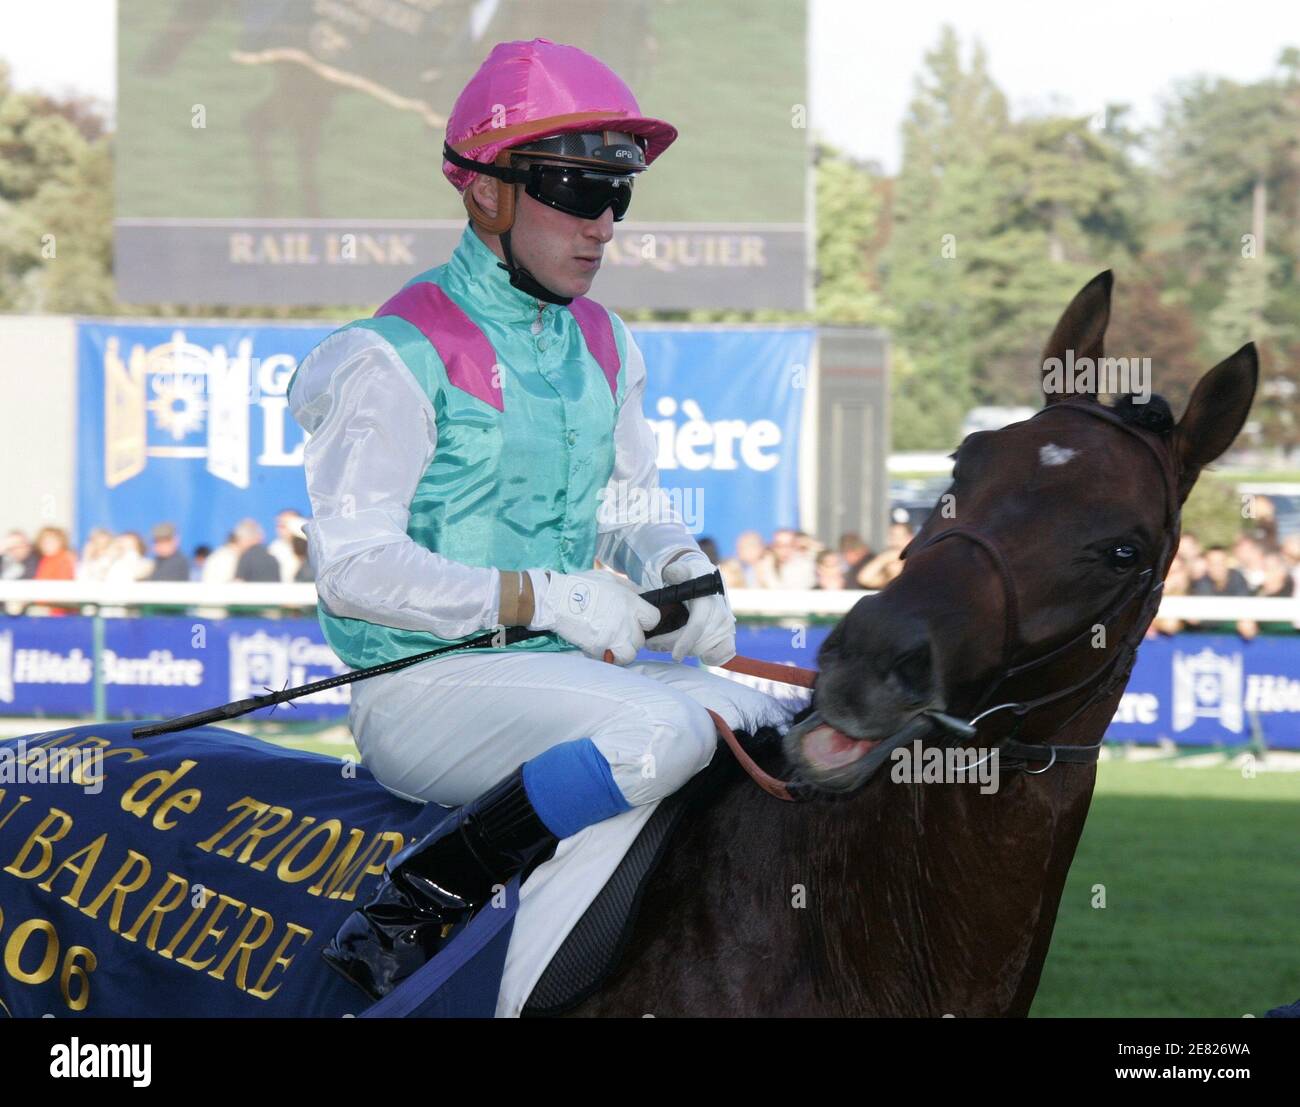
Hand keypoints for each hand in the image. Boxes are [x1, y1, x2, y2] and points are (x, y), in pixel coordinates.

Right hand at [528, 568, 659, 664]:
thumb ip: (630, 588)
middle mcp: (626, 622)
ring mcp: (614, 637)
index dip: (646, 621)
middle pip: (641, 639)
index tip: (637, 620)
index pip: (654, 619)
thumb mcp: (609, 578)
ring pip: (630, 654)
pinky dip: (607, 657)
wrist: (556, 599)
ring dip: (622, 651)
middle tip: (618, 631)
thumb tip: (644, 595)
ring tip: (611, 644)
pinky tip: (600, 648)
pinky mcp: (599, 649)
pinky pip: (610, 659)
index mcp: (631, 603)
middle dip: (631, 637)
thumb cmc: (581, 585)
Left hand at [646, 551, 735, 664]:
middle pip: (698, 643)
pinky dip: (710, 658)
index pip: (696, 627)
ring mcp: (727, 628)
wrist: (707, 582)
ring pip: (707, 651)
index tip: (675, 656)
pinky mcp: (730, 637)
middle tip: (653, 644)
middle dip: (673, 647)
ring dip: (687, 651)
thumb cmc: (692, 578)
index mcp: (707, 603)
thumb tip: (671, 574)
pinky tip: (693, 651)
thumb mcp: (683, 570)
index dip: (685, 643)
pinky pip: (723, 655)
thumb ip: (675, 571)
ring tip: (668, 644)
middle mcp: (720, 617)